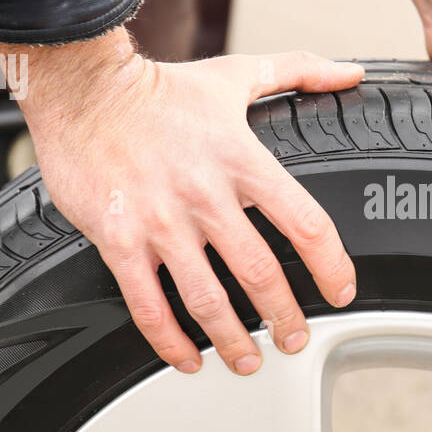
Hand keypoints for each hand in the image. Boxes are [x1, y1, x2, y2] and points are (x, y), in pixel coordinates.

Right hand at [1, 28, 362, 374]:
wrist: (81, 87)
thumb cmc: (160, 89)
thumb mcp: (237, 75)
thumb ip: (300, 72)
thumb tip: (351, 73)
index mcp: (242, 159)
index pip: (305, 223)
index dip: (331, 266)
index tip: (340, 293)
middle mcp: (205, 195)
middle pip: (260, 274)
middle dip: (284, 317)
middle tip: (294, 339)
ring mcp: (160, 221)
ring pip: (206, 300)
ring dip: (233, 339)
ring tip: (248, 359)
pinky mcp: (117, 240)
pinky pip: (147, 305)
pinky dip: (170, 342)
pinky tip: (186, 358)